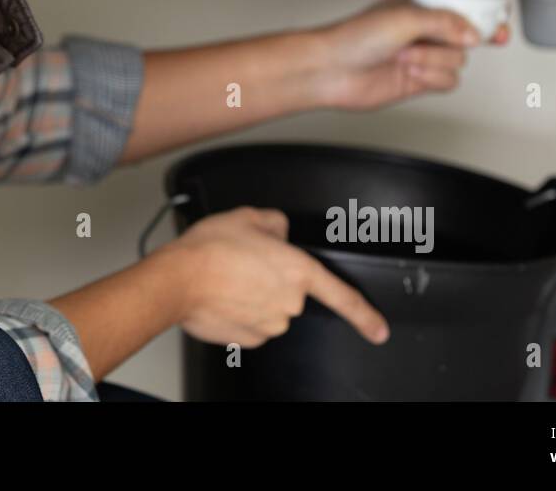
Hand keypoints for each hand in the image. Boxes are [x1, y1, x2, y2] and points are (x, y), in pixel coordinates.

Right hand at [168, 206, 388, 347]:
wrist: (177, 280)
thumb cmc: (208, 250)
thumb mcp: (247, 217)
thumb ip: (274, 223)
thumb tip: (278, 231)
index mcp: (297, 271)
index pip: (341, 296)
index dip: (364, 315)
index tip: (379, 330)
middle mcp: (289, 302)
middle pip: (290, 292)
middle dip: (272, 280)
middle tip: (244, 264)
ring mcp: (269, 324)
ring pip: (269, 309)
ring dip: (254, 296)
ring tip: (227, 277)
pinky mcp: (248, 339)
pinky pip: (251, 324)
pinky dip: (240, 312)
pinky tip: (223, 295)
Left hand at [308, 0, 508, 110]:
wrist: (331, 70)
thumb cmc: (354, 37)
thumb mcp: (405, 18)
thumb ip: (445, 22)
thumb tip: (475, 33)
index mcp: (421, 6)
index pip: (464, 9)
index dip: (484, 17)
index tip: (500, 24)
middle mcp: (424, 31)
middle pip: (467, 39)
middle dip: (450, 43)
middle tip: (441, 44)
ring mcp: (423, 57)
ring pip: (458, 63)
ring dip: (433, 62)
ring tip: (405, 57)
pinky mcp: (419, 81)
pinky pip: (448, 83)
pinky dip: (432, 79)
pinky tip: (411, 74)